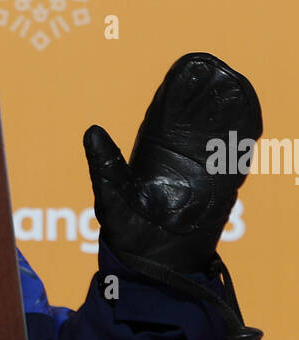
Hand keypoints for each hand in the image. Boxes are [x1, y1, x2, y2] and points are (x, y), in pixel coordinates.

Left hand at [83, 52, 261, 273]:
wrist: (154, 268)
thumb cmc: (127, 235)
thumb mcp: (111, 196)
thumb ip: (105, 165)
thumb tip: (91, 129)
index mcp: (151, 159)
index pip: (165, 120)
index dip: (175, 98)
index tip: (185, 72)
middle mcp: (178, 162)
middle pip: (196, 125)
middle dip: (207, 101)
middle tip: (217, 72)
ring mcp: (200, 175)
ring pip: (216, 140)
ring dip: (226, 119)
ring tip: (234, 89)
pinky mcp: (218, 192)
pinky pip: (231, 164)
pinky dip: (240, 145)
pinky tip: (248, 125)